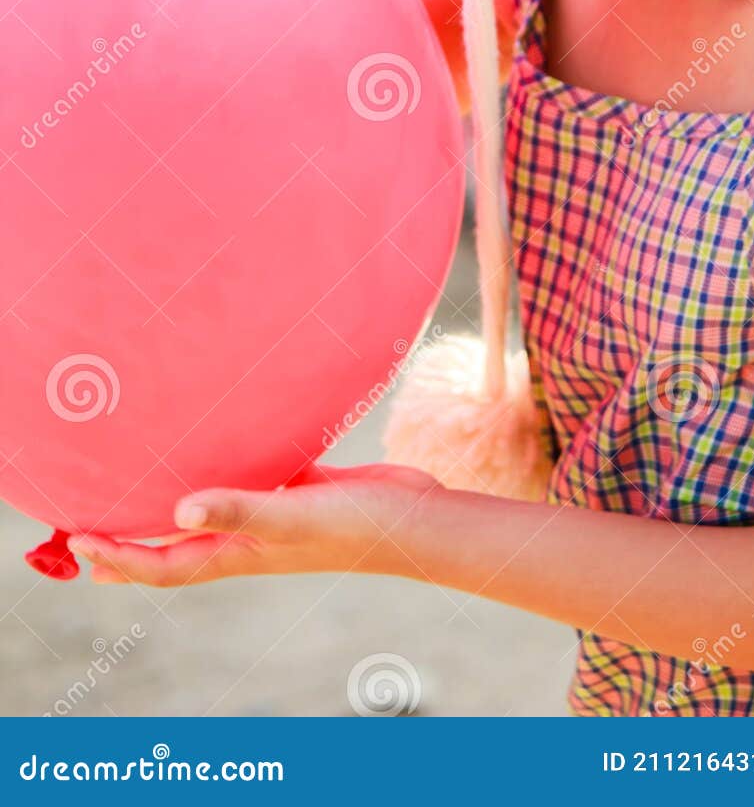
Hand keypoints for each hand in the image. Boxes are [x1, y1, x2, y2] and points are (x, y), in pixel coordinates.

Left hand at [66, 462, 441, 585]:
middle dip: (133, 545)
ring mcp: (275, 514)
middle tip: (88, 531)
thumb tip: (178, 510)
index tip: (81, 541)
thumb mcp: (296, 517)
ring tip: (143, 490)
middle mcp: (251, 538)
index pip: (165, 564)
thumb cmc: (361, 526)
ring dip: (173, 511)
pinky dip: (224, 472)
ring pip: (210, 514)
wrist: (418, 520)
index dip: (121, 558)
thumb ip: (242, 510)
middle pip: (177, 548)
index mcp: (242, 554)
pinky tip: (221, 443)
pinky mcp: (300, 488)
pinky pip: (249, 482)